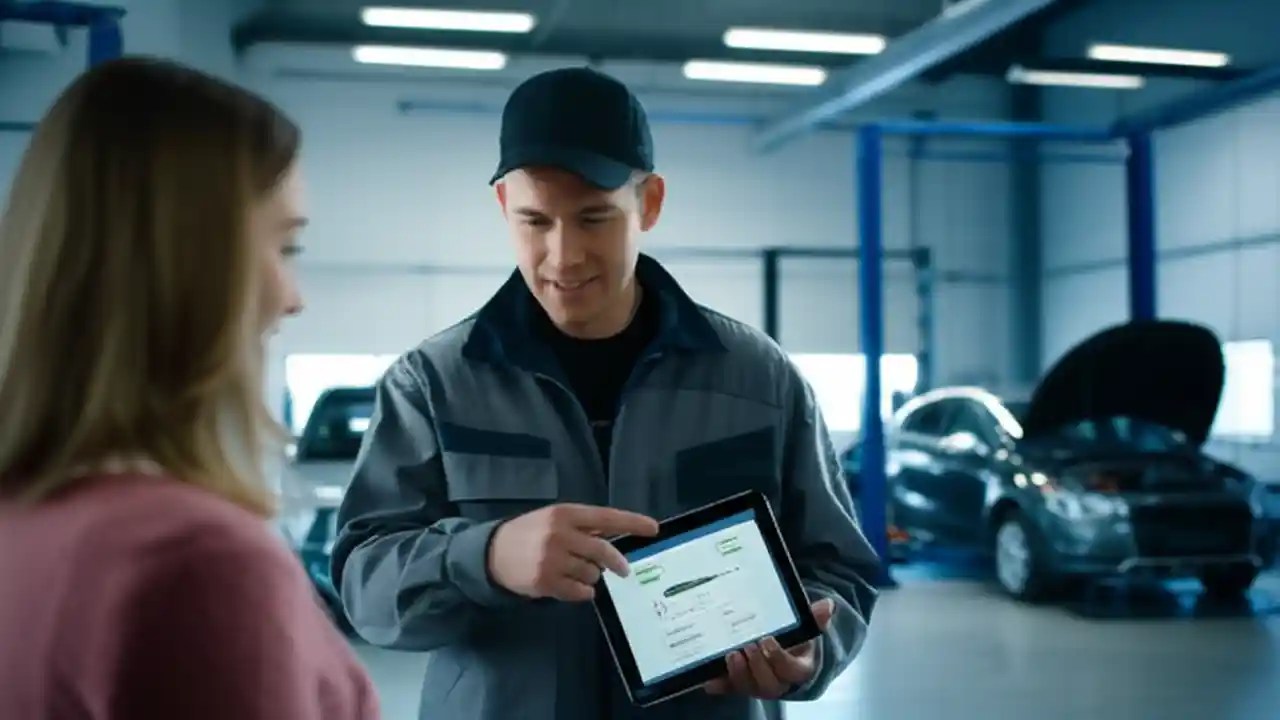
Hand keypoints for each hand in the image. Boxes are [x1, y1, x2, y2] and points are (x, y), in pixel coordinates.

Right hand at [488, 503, 659, 601]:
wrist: (492, 553)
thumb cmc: (529, 533)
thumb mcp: (554, 519)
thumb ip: (582, 527)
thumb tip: (615, 539)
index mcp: (565, 514)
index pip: (606, 517)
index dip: (632, 522)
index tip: (653, 528)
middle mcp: (560, 534)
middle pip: (603, 550)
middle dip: (617, 563)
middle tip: (623, 570)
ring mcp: (552, 559)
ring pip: (592, 573)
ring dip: (592, 576)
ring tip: (576, 572)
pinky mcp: (546, 582)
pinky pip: (580, 592)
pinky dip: (583, 592)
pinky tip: (571, 586)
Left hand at [703, 598, 834, 699]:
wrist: (784, 652)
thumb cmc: (795, 640)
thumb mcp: (806, 629)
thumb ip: (814, 618)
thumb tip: (827, 605)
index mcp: (797, 670)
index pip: (792, 670)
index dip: (779, 659)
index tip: (767, 641)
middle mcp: (777, 682)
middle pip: (769, 684)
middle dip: (757, 667)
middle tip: (747, 647)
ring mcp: (756, 685)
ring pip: (748, 688)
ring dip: (738, 674)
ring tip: (730, 655)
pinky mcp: (738, 684)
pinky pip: (728, 688)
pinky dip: (718, 684)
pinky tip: (708, 677)